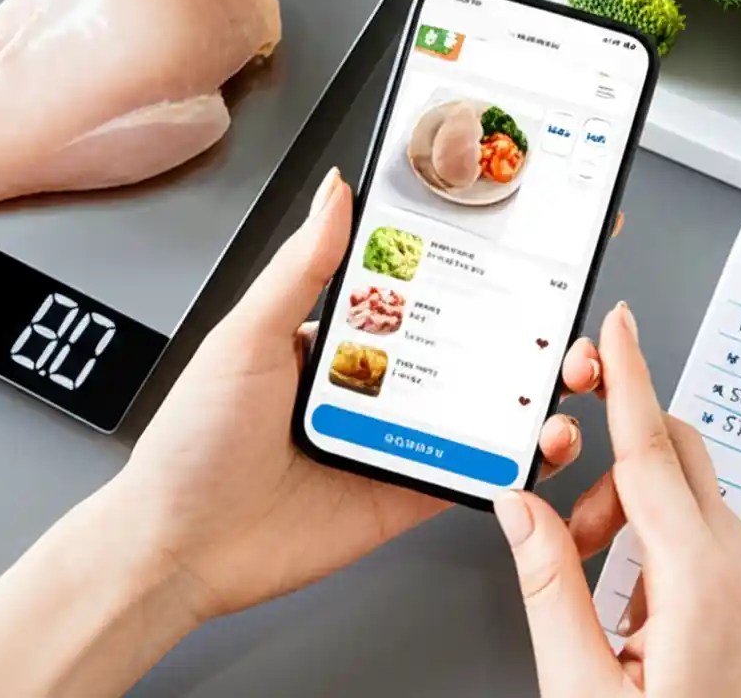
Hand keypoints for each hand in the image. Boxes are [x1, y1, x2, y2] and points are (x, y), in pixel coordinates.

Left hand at [106, 167, 604, 621]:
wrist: (177, 548)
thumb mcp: (244, 338)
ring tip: (562, 372)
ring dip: (525, 392)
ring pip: (476, 409)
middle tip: (559, 305)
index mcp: (333, 340)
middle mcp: (368, 387)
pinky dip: (508, 464)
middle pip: (457, 347)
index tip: (510, 238)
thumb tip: (336, 192)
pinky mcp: (403, 495)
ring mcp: (391, 440)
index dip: (461, 265)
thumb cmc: (193, 443)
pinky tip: (534, 445)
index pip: (411, 290)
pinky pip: (468, 475)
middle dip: (515, 326)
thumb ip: (299, 268)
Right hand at [493, 303, 740, 695]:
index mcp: (700, 588)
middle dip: (614, 457)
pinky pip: (698, 530)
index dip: (630, 382)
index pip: (655, 457)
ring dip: (626, 504)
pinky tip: (617, 583)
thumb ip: (547, 584)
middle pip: (677, 459)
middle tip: (560, 498)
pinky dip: (650, 532)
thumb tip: (517, 503)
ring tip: (582, 565)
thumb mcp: (577, 683)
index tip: (619, 324)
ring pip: (685, 493)